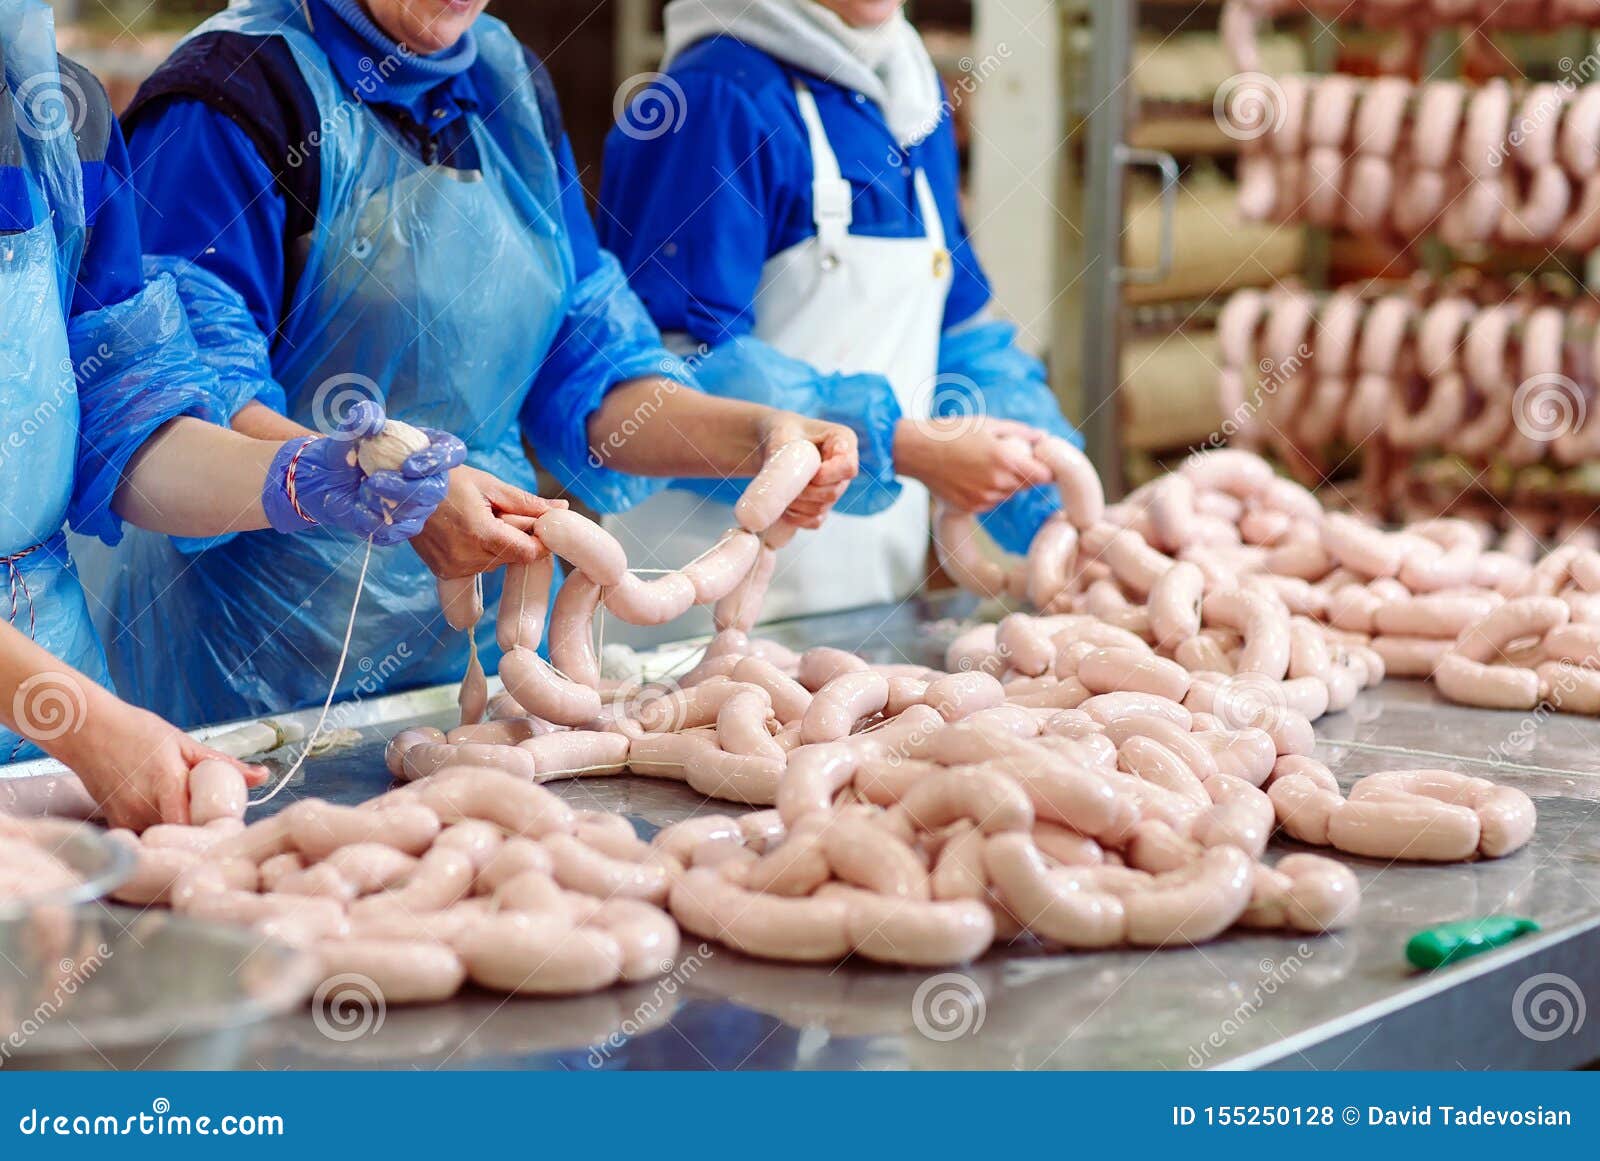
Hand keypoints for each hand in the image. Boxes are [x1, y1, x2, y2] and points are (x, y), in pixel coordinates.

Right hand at [56, 692, 265, 831]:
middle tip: (220, 832)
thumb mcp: (185, 743)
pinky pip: (145, 840)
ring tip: (196, 827)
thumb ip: (222, 765)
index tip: (231, 831)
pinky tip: (171, 824)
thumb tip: (262, 776)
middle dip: (202, 840)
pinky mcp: (115, 825)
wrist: (87, 731)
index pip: (196, 827)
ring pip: (163, 843)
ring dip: (181, 840)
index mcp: (167, 784)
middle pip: (182, 840)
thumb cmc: (136, 732)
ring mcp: (127, 819)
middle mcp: (144, 807)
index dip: (216, 834)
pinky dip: (161, 836)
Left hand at [261, 403, 466, 544]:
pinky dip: (375, 522)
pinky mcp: (403, 526)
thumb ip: (360, 420)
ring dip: (384, 504)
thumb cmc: (344, 452)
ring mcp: (418, 504)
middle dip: (406, 489)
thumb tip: (375, 419)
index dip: (440, 461)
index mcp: (425, 447)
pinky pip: (398, 531)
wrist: (326, 480)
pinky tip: (358, 509)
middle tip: (374, 482)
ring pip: (416, 512)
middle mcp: (429, 477)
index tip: (409, 466)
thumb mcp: (347, 432)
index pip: (453, 452)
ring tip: (361, 491)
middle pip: (437, 489)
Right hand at [409, 464, 566, 579]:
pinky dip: (480, 551)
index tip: (536, 524)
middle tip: (500, 512)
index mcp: (482, 534)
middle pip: (514, 558)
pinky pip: (476, 567)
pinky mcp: (443, 572)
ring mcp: (453, 568)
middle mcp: (467, 558)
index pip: (529, 553)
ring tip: (479, 519)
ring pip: (496, 563)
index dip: (540, 540)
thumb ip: (528, 503)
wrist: (403, 488)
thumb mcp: (491, 486)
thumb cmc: (447, 480)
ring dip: (498, 545)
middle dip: (517, 538)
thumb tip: (562, 510)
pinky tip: (467, 531)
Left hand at [756, 412, 859, 529]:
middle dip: (806, 491)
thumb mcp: (781, 435)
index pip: (848, 466)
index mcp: (842, 440)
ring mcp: (834, 487)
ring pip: (822, 507)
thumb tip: (780, 488)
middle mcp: (843, 467)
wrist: (772, 443)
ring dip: (797, 503)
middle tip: (784, 481)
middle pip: (834, 491)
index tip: (807, 473)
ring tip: (779, 488)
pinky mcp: (822, 504)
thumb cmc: (780, 431)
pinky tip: (783, 503)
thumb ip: (787, 457)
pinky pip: (814, 520)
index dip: (829, 475)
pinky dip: (796, 516)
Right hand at [894, 417, 1050, 512]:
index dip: (1046, 469)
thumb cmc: (949, 433)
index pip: (1044, 476)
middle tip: (1006, 458)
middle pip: (1027, 486)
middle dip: (1023, 473)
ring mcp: (983, 499)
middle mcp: (997, 483)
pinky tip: (971, 476)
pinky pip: (990, 502)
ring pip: (1008, 495)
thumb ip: (1020, 431)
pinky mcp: (970, 508)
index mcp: (1005, 459)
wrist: (915, 451)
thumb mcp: (987, 423)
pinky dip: (988, 492)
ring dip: (1005, 484)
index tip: (1041, 462)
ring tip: (983, 465)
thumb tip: (1043, 437)